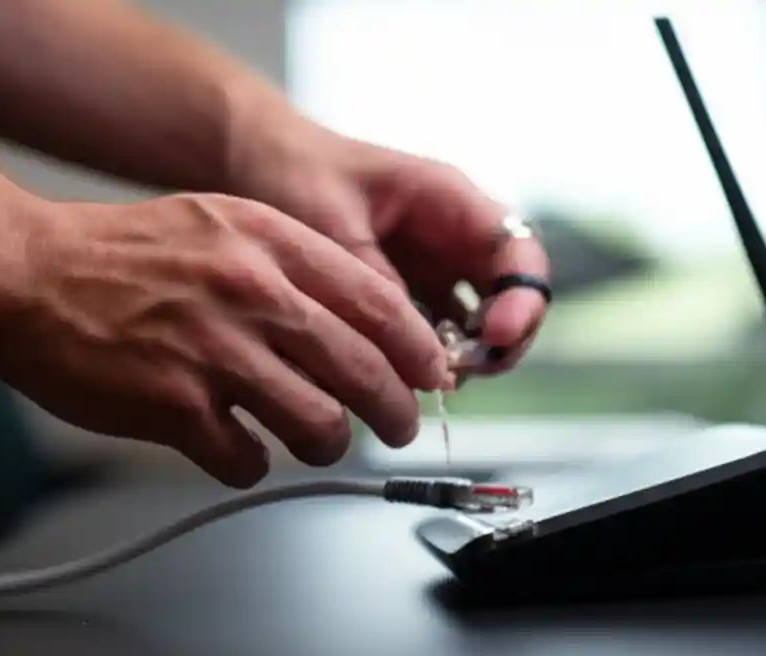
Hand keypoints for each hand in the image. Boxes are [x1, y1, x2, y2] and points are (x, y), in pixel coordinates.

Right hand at [0, 194, 449, 486]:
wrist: (24, 271)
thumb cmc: (119, 253)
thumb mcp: (220, 223)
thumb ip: (290, 263)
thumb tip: (359, 320)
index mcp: (270, 243)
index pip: (380, 303)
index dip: (417, 350)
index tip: (428, 374)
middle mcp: (252, 293)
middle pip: (364, 372)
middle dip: (394, 413)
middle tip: (395, 427)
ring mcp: (214, 352)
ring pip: (319, 426)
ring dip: (327, 444)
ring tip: (315, 440)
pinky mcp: (175, 406)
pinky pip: (247, 459)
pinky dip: (251, 464)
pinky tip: (238, 448)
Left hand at [225, 110, 550, 375]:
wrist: (243, 162)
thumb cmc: (291, 172)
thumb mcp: (332, 225)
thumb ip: (377, 283)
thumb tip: (416, 350)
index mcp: (449, 201)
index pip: (519, 251)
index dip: (522, 298)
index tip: (495, 335)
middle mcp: (452, 235)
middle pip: (510, 296)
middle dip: (499, 341)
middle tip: (461, 373)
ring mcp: (430, 267)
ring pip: (476, 322)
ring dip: (464, 358)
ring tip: (425, 383)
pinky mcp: (403, 295)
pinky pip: (432, 335)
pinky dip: (425, 361)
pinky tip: (398, 379)